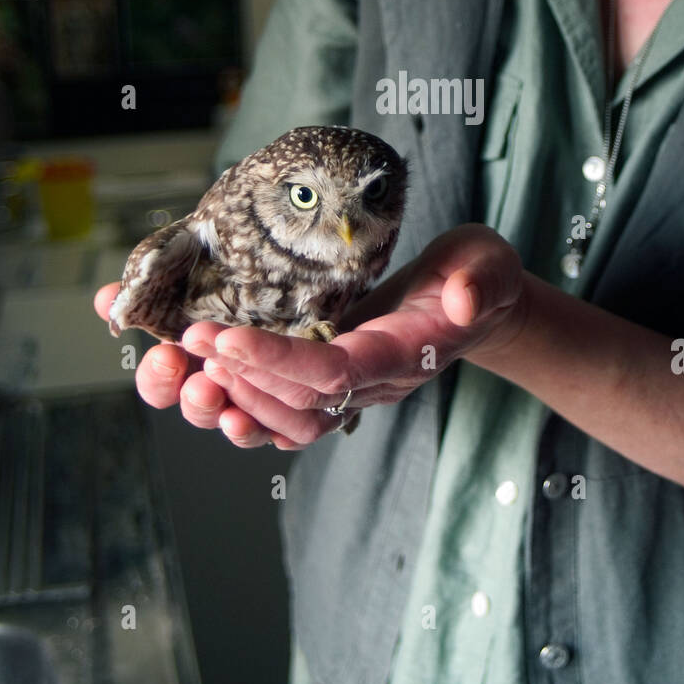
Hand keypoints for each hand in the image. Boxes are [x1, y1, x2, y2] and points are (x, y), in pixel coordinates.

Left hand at [94, 224, 524, 449]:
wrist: (475, 301)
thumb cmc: (479, 276)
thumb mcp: (489, 265)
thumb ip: (481, 282)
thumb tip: (464, 300)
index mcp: (406, 354)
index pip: (336, 372)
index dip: (280, 364)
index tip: (227, 339)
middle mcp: (376, 382)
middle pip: (301, 403)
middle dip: (241, 375)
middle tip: (194, 338)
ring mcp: (355, 386)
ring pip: (289, 419)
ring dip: (236, 395)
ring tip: (195, 359)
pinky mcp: (336, 378)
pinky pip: (289, 413)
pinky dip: (247, 406)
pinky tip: (211, 382)